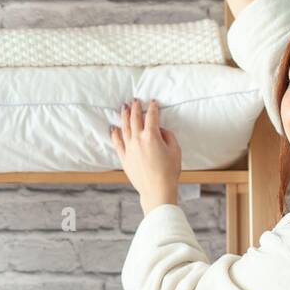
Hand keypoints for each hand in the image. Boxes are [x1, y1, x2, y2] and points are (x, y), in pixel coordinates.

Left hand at [109, 99, 181, 213]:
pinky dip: (115, 134)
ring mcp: (129, 149)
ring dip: (124, 116)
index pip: (151, 117)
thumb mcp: (176, 150)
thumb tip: (161, 130)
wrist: (156, 190)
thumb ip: (169, 136)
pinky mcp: (124, 158)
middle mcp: (138, 140)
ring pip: (124, 128)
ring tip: (123, 108)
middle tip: (134, 100)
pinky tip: (113, 128)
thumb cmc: (169, 171)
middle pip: (135, 119)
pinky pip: (117, 143)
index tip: (153, 102)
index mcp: (152, 136)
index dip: (153, 107)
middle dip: (135, 108)